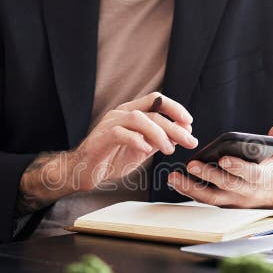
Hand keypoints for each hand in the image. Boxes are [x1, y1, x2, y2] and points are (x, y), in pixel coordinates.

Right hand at [16, 92, 196, 214]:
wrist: (83, 172)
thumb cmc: (111, 159)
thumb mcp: (142, 149)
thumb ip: (158, 140)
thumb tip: (181, 135)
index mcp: (131, 112)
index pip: (156, 100)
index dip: (175, 108)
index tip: (190, 123)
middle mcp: (120, 113)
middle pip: (152, 111)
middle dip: (174, 126)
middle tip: (189, 141)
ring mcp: (109, 123)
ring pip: (138, 118)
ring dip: (158, 134)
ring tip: (169, 149)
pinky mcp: (101, 138)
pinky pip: (120, 133)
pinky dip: (137, 140)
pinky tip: (147, 151)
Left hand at [167, 122, 272, 208]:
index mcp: (263, 178)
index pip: (251, 174)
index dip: (238, 167)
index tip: (224, 159)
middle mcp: (247, 192)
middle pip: (226, 186)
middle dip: (208, 176)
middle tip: (191, 165)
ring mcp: (235, 200)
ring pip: (211, 197)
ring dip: (191, 188)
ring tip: (174, 177)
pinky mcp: (225, 203)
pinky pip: (205, 199)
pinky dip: (190, 191)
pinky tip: (176, 182)